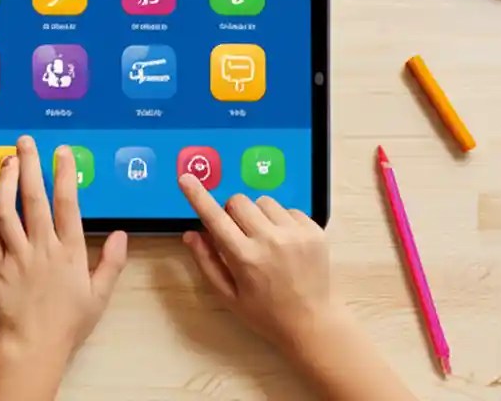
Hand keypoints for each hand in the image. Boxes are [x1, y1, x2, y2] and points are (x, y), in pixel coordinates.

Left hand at [0, 137, 126, 399]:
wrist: (33, 347)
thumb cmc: (68, 323)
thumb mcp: (100, 295)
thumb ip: (112, 262)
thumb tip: (123, 234)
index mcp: (70, 252)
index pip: (67, 204)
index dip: (64, 175)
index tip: (62, 152)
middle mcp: (41, 248)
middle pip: (34, 198)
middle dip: (29, 166)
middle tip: (26, 143)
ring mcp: (15, 256)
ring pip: (6, 210)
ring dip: (5, 182)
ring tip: (7, 161)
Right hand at [179, 175, 333, 354]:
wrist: (311, 322)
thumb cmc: (264, 312)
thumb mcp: (228, 295)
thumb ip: (207, 262)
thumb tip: (190, 233)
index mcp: (245, 258)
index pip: (215, 217)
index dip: (197, 196)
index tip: (186, 179)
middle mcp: (270, 240)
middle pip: (239, 200)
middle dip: (232, 212)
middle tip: (238, 234)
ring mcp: (295, 233)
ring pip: (264, 201)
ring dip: (258, 215)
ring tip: (265, 240)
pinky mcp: (314, 230)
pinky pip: (288, 209)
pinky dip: (281, 220)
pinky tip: (284, 243)